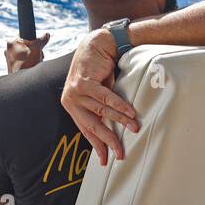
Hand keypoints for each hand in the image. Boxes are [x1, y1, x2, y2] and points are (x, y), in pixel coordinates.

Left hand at [5, 33, 49, 72]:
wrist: (22, 81)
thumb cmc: (28, 62)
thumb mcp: (38, 47)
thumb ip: (42, 39)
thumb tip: (46, 34)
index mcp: (11, 42)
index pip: (23, 35)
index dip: (32, 39)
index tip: (37, 44)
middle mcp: (7, 50)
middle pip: (25, 46)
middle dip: (34, 50)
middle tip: (38, 54)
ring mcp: (9, 60)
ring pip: (24, 55)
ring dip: (32, 58)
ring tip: (36, 62)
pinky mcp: (11, 68)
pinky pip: (22, 63)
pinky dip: (28, 65)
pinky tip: (32, 67)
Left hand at [60, 29, 139, 165]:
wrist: (97, 44)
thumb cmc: (98, 70)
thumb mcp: (96, 92)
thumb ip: (98, 108)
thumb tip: (111, 130)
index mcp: (71, 105)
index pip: (86, 129)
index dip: (97, 145)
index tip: (106, 160)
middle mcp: (70, 100)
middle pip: (92, 125)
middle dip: (108, 141)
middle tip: (120, 154)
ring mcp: (75, 91)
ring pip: (101, 112)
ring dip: (120, 121)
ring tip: (134, 129)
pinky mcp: (84, 82)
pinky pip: (105, 98)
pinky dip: (119, 106)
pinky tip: (130, 113)